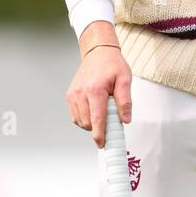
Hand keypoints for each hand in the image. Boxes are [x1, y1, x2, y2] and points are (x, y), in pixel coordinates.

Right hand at [66, 22, 131, 148]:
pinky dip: (84, 118)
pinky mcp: (70, 95)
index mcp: (95, 90)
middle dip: (98, 127)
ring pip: (80, 121)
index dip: (99, 134)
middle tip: (111, 120)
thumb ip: (125, 101)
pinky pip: (75, 116)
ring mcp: (73, 95)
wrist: (98, 52)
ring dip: (91, 123)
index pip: (97, 119)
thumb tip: (125, 120)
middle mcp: (81, 93)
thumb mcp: (125, 80)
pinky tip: (93, 109)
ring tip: (102, 111)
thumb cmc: (112, 65)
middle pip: (88, 123)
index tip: (102, 144)